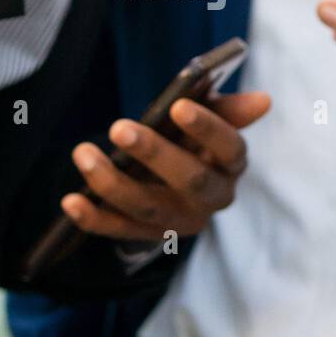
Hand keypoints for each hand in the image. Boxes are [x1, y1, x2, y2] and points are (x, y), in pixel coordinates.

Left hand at [61, 91, 271, 240]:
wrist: (171, 178)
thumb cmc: (191, 138)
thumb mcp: (208, 118)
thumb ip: (227, 108)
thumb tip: (264, 100)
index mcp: (231, 164)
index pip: (230, 148)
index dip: (208, 128)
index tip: (179, 105)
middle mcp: (211, 198)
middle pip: (189, 181)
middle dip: (154, 154)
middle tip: (120, 128)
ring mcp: (180, 221)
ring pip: (148, 207)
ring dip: (112, 182)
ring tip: (83, 154)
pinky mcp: (149, 236)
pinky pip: (119, 229)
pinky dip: (94, 218)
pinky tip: (71, 202)